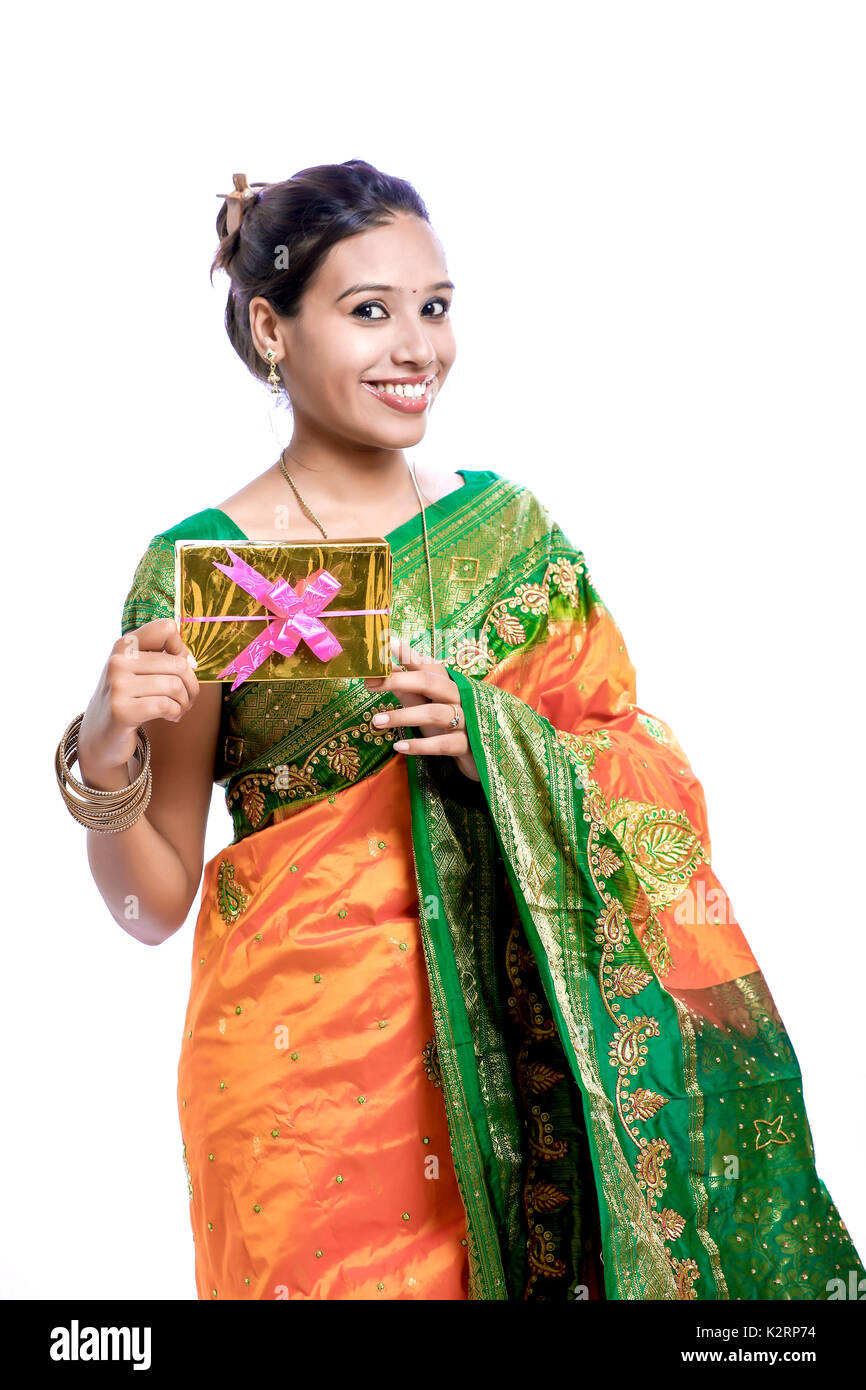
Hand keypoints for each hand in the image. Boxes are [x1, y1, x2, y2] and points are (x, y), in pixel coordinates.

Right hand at [78, 618, 199, 787]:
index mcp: (124, 645)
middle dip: (191, 685)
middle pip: (179, 664)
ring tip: (179, 709)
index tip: (177, 668)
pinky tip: (171, 717)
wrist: (101, 735)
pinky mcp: (122, 710)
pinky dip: (176, 713)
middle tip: (187, 699)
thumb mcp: (139, 671)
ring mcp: (117, 685)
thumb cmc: (129, 700)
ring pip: (175, 686)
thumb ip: (163, 657)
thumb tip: (191, 662)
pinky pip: (166, 705)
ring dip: (185, 702)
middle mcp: (118, 661)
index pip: (166, 628)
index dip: (181, 649)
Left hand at [363, 634, 480, 782]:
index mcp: (449, 683)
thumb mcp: (428, 703)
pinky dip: (420, 745)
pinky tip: (399, 746)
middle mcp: (459, 696)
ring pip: (434, 713)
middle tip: (371, 683)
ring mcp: (466, 720)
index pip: (427, 665)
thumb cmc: (450, 723)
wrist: (484, 753)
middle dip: (400, 680)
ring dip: (403, 716)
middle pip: (430, 682)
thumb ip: (406, 688)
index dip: (407, 655)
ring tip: (376, 721)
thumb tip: (377, 674)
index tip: (388, 642)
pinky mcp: (467, 745)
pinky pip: (443, 744)